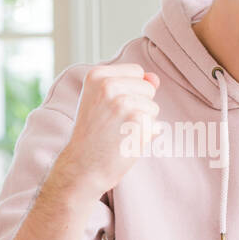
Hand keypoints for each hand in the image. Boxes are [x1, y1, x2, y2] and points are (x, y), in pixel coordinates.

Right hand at [55, 64, 159, 199]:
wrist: (82, 167)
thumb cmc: (94, 135)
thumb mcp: (104, 101)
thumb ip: (131, 85)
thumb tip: (155, 79)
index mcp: (97, 75)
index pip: (137, 72)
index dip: (130, 92)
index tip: (109, 109)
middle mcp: (108, 84)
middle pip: (148, 88)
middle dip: (139, 107)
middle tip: (114, 123)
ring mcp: (122, 102)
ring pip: (153, 107)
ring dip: (142, 124)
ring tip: (119, 133)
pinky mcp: (136, 121)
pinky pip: (156, 125)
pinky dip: (145, 137)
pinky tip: (125, 142)